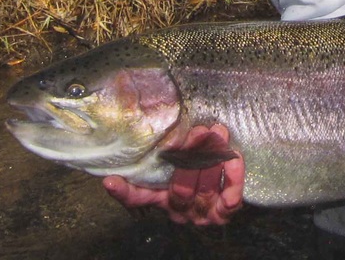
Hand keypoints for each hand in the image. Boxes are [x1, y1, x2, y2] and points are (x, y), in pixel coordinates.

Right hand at [103, 124, 244, 225]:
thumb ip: (159, 154)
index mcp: (161, 198)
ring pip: (206, 189)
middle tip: (199, 131)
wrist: (225, 188)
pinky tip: (234, 157)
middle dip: (192, 157)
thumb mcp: (175, 162)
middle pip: (180, 188)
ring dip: (214, 157)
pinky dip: (234, 176)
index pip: (137, 197)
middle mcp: (179, 208)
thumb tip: (131, 139)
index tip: (110, 181)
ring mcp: (202, 212)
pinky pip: (231, 198)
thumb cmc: (196, 168)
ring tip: (218, 133)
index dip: (123, 191)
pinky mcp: (224, 212)